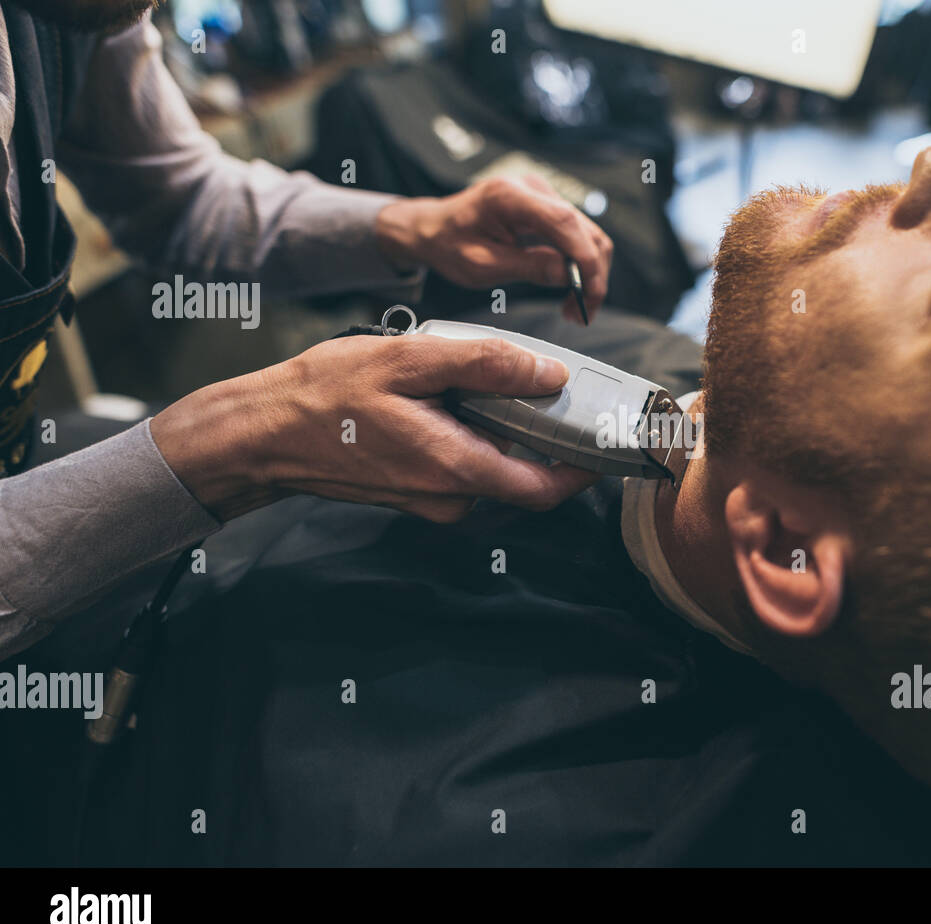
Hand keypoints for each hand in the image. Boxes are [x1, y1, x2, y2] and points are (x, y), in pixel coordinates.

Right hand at [152, 334, 598, 522]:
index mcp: (457, 468)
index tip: (612, 440)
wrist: (261, 434)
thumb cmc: (325, 394)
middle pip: (526, 476)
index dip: (587, 469)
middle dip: (550, 439)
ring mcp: (432, 498)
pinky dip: (476, 435)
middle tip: (560, 391)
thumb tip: (549, 377)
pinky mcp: (416, 490)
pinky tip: (456, 397)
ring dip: (507, 432)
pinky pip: (465, 465)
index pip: (547, 487)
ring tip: (497, 381)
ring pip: (494, 467)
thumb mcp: (408, 360)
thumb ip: (484, 365)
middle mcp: (450, 496)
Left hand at [375, 175, 612, 324]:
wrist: (433, 229)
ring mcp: (542, 196)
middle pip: (585, 229)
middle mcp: (532, 189)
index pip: (565, 222)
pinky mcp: (546, 208)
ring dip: (589, 272)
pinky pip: (577, 236)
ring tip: (573, 306)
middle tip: (581, 312)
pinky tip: (568, 287)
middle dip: (592, 274)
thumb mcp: (482, 265)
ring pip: (588, 234)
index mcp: (509, 196)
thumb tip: (570, 276)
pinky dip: (579, 264)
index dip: (585, 260)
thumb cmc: (448, 244)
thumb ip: (528, 267)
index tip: (589, 294)